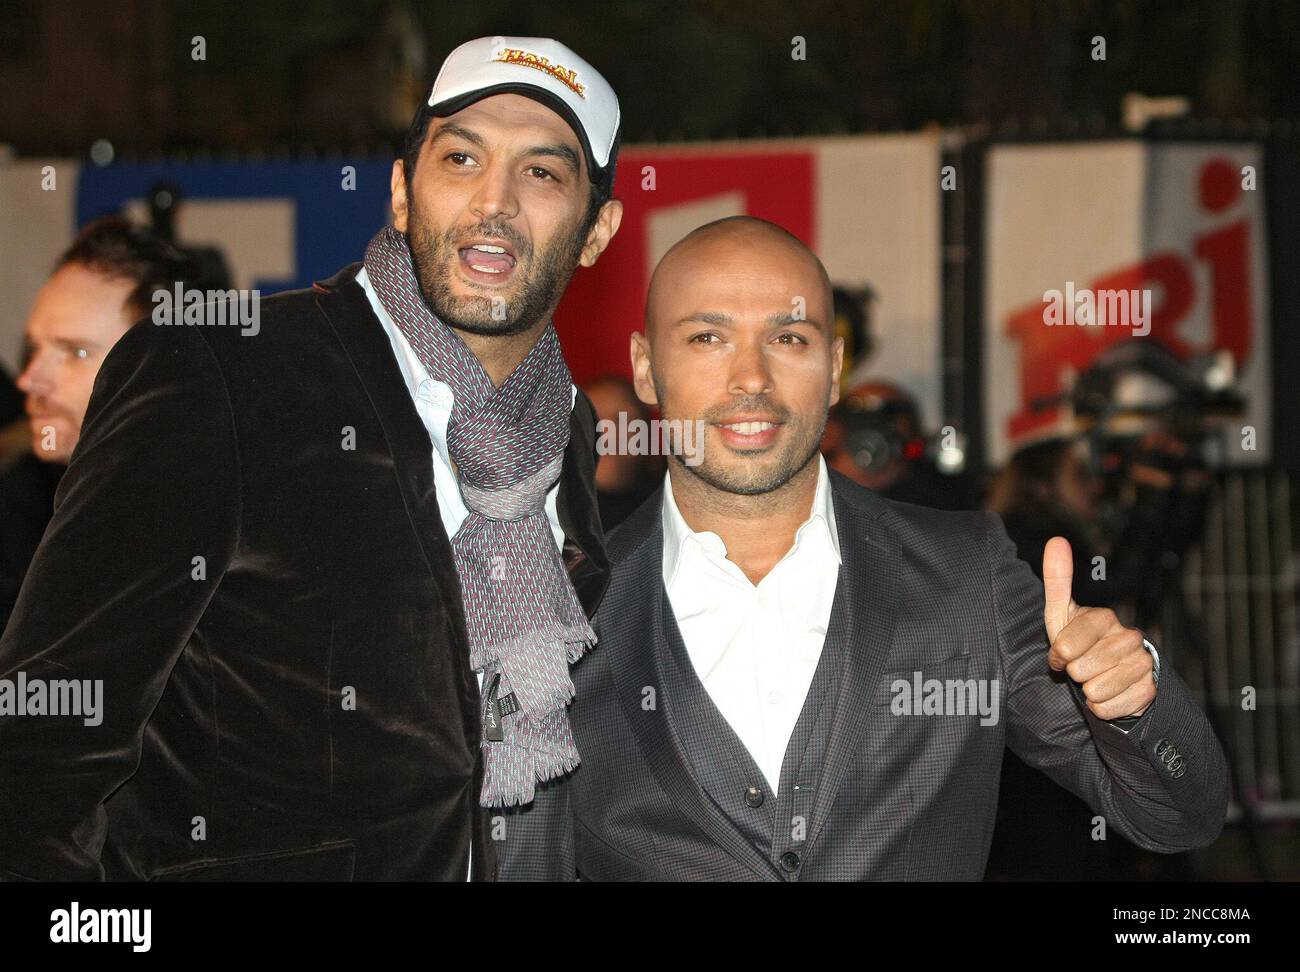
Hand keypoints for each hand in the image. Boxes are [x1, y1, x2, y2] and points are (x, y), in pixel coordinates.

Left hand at [1042, 536, 1155, 719]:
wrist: (1108, 675)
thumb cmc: (1078, 643)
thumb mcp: (1061, 614)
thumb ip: (1057, 580)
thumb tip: (1056, 540)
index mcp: (1104, 617)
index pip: (1063, 645)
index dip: (1057, 655)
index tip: (1061, 654)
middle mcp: (1129, 637)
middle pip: (1079, 669)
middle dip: (1073, 673)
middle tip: (1081, 667)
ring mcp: (1143, 664)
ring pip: (1095, 690)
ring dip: (1087, 691)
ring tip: (1094, 679)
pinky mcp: (1150, 690)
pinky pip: (1109, 709)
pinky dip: (1101, 708)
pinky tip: (1108, 694)